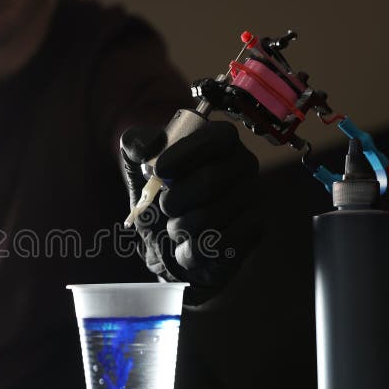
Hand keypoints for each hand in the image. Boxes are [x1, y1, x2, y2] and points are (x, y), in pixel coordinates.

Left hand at [120, 121, 262, 304]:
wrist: (165, 248)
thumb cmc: (157, 202)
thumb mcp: (137, 170)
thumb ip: (134, 146)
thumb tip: (148, 145)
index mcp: (219, 142)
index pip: (217, 136)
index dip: (187, 152)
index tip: (159, 170)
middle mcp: (243, 165)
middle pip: (210, 180)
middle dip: (174, 200)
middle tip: (165, 208)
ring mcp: (252, 198)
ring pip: (210, 216)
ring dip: (180, 228)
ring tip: (176, 229)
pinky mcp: (253, 230)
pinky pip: (221, 243)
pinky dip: (193, 251)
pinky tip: (188, 248)